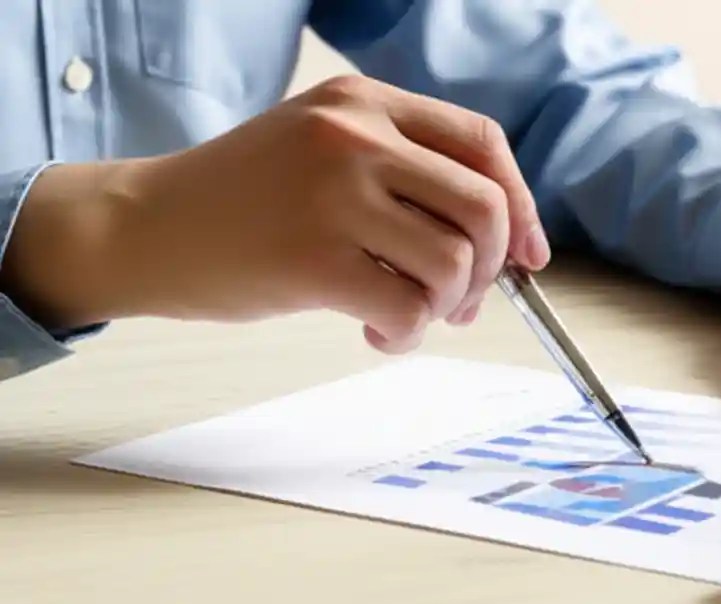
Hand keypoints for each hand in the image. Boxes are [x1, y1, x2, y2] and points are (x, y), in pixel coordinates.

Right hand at [1, 75, 548, 352]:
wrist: (144, 225)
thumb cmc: (244, 199)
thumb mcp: (323, 149)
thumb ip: (402, 172)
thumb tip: (503, 242)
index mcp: (365, 102)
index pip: (484, 144)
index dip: (523, 206)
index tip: (529, 257)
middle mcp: (355, 137)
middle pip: (485, 208)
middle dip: (492, 269)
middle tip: (460, 301)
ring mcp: (334, 195)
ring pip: (455, 263)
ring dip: (446, 308)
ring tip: (406, 316)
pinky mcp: (312, 259)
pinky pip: (409, 311)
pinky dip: (406, 336)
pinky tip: (375, 334)